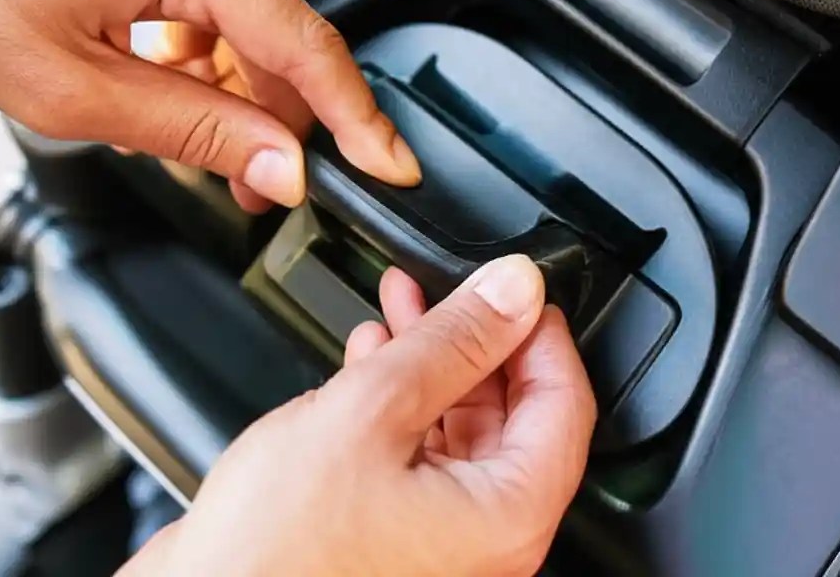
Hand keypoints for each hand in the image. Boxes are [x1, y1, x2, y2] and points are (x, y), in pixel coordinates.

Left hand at [0, 0, 419, 208]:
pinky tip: (160, 78)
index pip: (307, 46)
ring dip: (229, 87)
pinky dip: (203, 49)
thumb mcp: (73, 86)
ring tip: (180, 135)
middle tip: (249, 187)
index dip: (356, 120)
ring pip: (248, 23)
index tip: (390, 166)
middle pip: (281, 40)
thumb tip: (280, 167)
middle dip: (273, 120)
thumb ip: (193, 131)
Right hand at [122, 255, 597, 576]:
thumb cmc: (274, 555)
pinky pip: (418, 456)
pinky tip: (371, 361)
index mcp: (509, 517)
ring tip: (404, 309)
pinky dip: (400, 403)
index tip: (515, 290)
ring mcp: (439, 542)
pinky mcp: (392, 537)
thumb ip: (451, 342)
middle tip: (453, 290)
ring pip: (460, 430)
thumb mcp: (371, 412)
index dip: (539, 333)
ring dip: (432, 363)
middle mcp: (486, 540)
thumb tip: (513, 292)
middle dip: (476, 341)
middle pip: (514, 415)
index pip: (566, 404)